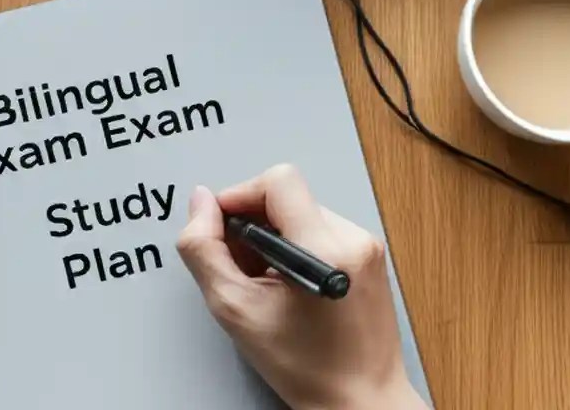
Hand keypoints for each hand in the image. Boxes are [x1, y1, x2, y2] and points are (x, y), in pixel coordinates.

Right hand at [176, 165, 426, 409]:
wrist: (361, 400)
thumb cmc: (307, 368)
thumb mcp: (235, 310)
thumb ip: (205, 250)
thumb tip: (200, 204)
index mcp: (325, 249)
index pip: (276, 181)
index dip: (239, 197)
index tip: (223, 228)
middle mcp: (352, 239)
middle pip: (286, 197)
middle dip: (252, 225)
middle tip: (242, 270)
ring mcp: (366, 246)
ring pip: (299, 213)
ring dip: (272, 238)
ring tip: (266, 284)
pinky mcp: (369, 256)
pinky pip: (319, 230)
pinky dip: (294, 248)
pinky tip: (288, 286)